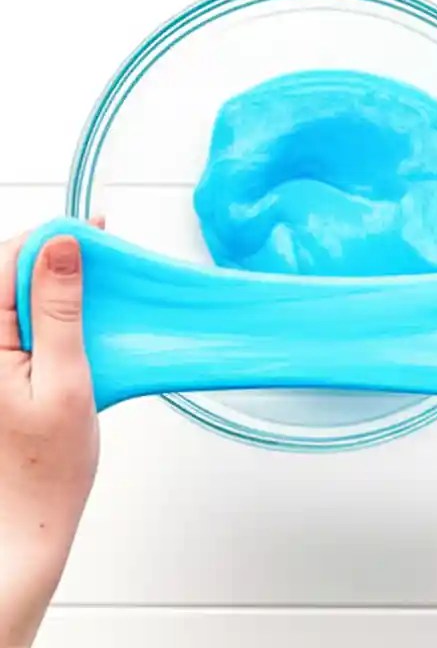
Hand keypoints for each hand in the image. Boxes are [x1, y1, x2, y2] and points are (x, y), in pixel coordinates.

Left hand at [0, 218, 101, 646]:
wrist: (25, 523)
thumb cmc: (45, 469)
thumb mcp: (66, 381)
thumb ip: (60, 311)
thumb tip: (61, 248)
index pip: (9, 261)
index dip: (54, 238)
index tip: (98, 231)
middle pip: (11, 274)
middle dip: (58, 257)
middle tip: (108, 255)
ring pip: (18, 296)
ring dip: (59, 285)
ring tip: (101, 287)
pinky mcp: (0, 371)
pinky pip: (23, 324)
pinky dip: (55, 314)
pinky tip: (83, 321)